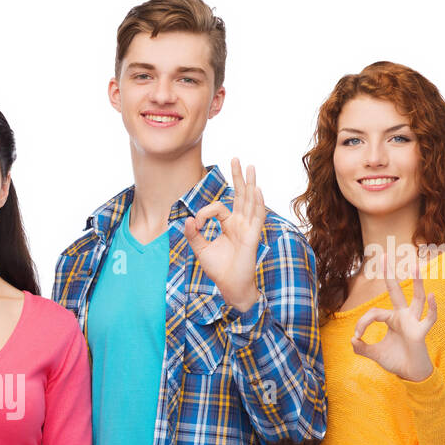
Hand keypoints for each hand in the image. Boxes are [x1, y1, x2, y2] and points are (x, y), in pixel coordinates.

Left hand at [182, 157, 264, 309]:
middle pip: (241, 195)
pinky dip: (257, 203)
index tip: (195, 224)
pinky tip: (256, 189)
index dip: (204, 212)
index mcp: (229, 225)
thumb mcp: (201, 250)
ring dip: (250, 184)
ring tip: (250, 166)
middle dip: (238, 177)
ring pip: (250, 201)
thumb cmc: (219, 269)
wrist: (229, 286)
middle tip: (236, 158)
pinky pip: (256, 217)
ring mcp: (248, 229)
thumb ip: (193, 234)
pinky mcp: (252, 236)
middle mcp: (241, 224)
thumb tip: (187, 219)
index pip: (218, 207)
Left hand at [350, 270, 436, 381]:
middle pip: (396, 291)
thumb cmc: (395, 360)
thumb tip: (352, 340)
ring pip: (417, 298)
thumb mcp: (374, 354)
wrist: (409, 374)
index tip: (356, 336)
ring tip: (416, 265)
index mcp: (391, 319)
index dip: (362, 323)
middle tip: (382, 255)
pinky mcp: (421, 332)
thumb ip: (362, 348)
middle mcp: (403, 316)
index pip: (374, 312)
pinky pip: (428, 318)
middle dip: (389, 275)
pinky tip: (432, 296)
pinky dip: (432, 308)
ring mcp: (413, 321)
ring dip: (417, 282)